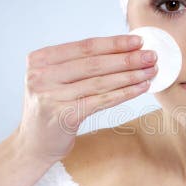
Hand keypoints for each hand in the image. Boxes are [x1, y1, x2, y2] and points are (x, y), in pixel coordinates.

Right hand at [13, 34, 157, 164]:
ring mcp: (51, 95)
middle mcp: (42, 75)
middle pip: (94, 63)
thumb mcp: (54, 80)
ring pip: (100, 82)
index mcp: (40, 59)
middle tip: (151, 56)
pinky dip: (124, 93)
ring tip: (151, 71)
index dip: (114, 43)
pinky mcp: (64, 115)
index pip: (84, 47)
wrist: (33, 144)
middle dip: (127, 58)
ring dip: (130, 75)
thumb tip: (122, 50)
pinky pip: (101, 101)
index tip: (137, 41)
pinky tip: (140, 88)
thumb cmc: (52, 108)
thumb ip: (77, 65)